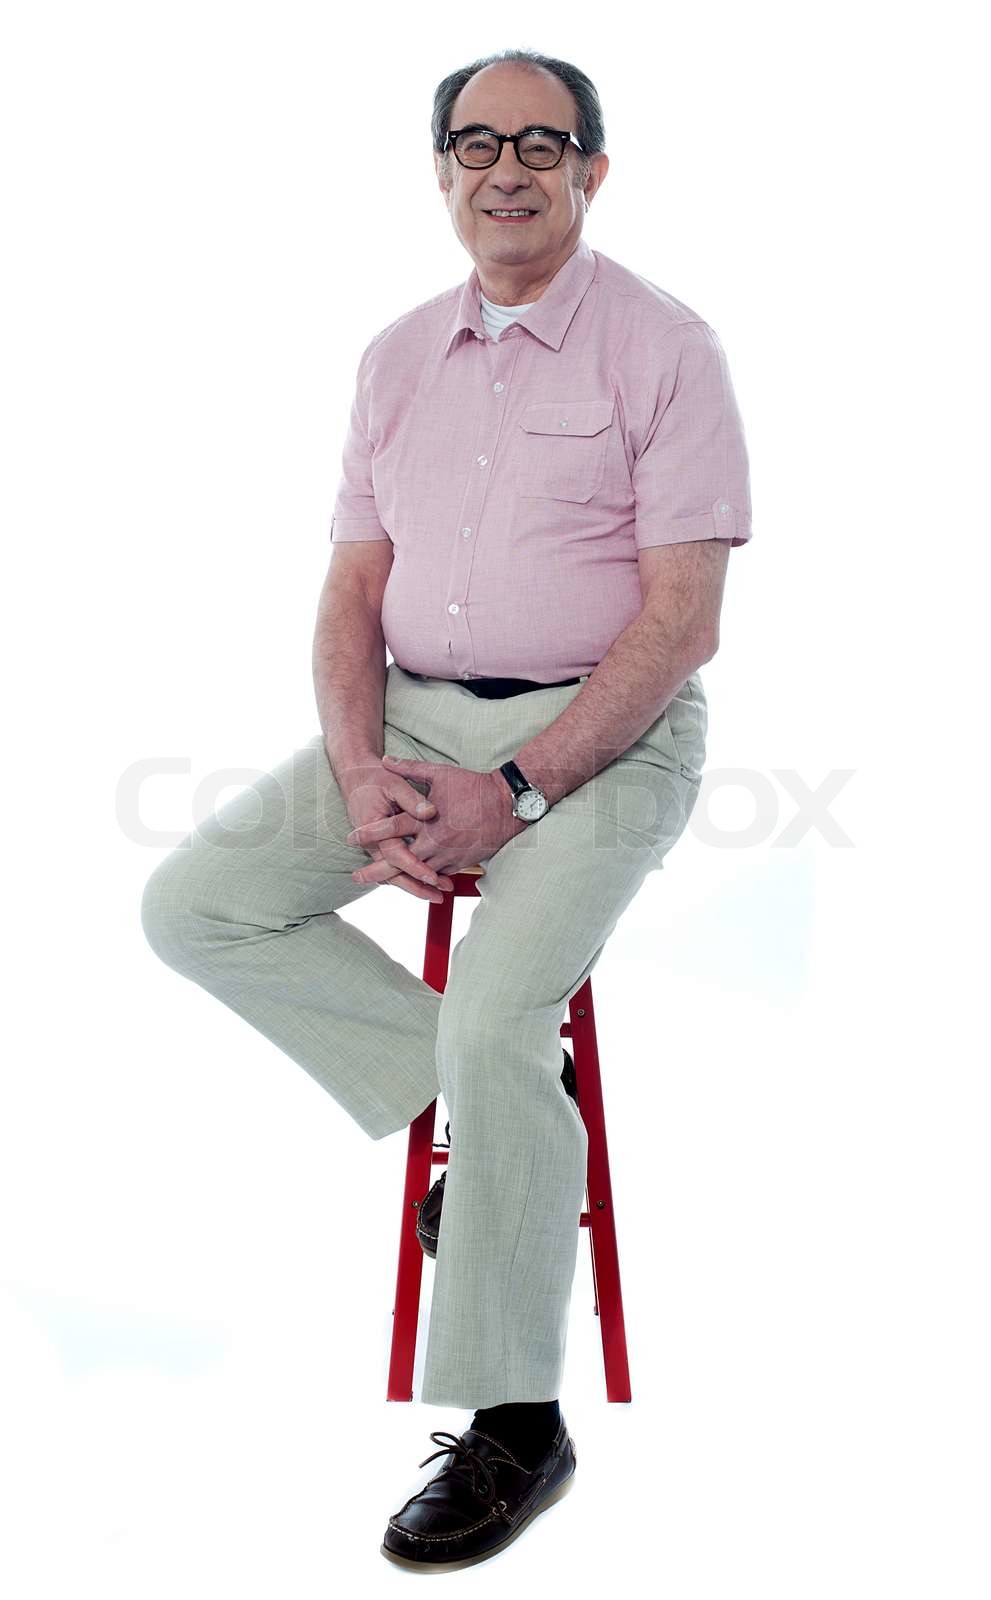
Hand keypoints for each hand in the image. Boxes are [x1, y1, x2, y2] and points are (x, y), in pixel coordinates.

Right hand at [337, 754, 454, 903]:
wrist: (355, 775)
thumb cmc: (374, 778)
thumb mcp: (394, 783)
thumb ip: (412, 799)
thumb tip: (431, 812)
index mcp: (374, 829)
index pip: (396, 855)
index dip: (416, 867)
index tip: (434, 877)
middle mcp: (373, 843)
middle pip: (394, 874)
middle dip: (417, 887)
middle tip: (440, 896)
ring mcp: (377, 847)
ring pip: (394, 874)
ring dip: (415, 885)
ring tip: (438, 894)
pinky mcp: (382, 846)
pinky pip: (395, 866)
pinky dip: (410, 876)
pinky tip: (427, 882)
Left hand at [346, 756, 524, 884]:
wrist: (506, 805)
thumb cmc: (473, 786)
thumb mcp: (439, 773)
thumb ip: (410, 768)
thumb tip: (386, 759)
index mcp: (426, 819)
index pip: (390, 828)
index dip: (369, 834)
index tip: (351, 838)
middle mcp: (434, 841)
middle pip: (399, 861)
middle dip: (376, 871)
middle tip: (357, 876)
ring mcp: (448, 855)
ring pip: (418, 874)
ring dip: (399, 879)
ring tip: (381, 883)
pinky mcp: (461, 863)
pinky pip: (438, 876)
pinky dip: (423, 879)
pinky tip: (412, 881)